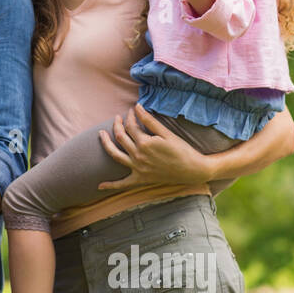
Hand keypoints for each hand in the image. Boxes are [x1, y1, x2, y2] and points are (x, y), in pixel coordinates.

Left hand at [97, 104, 212, 190]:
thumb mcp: (166, 133)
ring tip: (101, 134)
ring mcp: (138, 168)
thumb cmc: (182, 150)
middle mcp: (138, 156)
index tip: (132, 109)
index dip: (130, 116)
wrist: (194, 170)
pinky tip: (100, 186)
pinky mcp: (141, 179)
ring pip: (115, 155)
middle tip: (117, 117)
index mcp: (144, 143)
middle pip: (121, 137)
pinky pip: (123, 184)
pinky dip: (111, 185)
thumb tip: (136, 106)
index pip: (131, 126)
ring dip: (106, 144)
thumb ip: (149, 120)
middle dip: (117, 124)